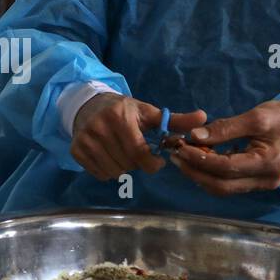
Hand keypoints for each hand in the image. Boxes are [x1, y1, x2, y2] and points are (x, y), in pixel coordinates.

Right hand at [70, 93, 206, 180]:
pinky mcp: (76, 150)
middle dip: (138, 163)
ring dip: (124, 168)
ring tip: (124, 153)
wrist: (89, 105)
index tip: (156, 160)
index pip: (139, 152)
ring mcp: (85, 139)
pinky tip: (111, 156)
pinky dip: (110, 171)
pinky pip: (100, 174)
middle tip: (137, 152)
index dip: (152, 163)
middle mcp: (99, 127)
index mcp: (120, 117)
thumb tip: (203, 117)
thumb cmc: (125, 111)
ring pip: (114, 172)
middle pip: (128, 164)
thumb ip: (176, 120)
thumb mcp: (149, 113)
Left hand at [169, 99, 279, 195]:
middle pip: (221, 185)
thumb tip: (195, 136)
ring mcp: (262, 185)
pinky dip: (212, 174)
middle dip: (195, 172)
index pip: (226, 168)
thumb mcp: (256, 116)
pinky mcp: (258, 183)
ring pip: (224, 188)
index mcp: (268, 163)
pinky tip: (201, 159)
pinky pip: (230, 183)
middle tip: (175, 156)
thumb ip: (226, 128)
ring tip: (184, 157)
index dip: (200, 159)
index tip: (181, 147)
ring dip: (201, 174)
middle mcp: (266, 181)